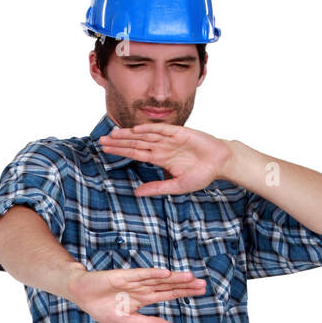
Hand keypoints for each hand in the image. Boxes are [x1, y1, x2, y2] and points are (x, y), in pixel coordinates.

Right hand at [66, 264, 205, 322]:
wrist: (82, 294)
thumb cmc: (103, 308)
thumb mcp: (128, 320)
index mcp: (144, 298)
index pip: (169, 294)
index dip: (184, 292)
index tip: (201, 290)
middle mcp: (142, 288)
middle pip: (168, 285)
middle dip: (185, 284)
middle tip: (203, 283)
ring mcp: (134, 281)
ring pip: (158, 279)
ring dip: (174, 278)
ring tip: (191, 276)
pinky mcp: (122, 277)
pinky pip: (140, 275)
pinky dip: (153, 274)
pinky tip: (166, 273)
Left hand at [98, 123, 232, 196]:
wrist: (220, 163)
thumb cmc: (201, 174)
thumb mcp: (176, 186)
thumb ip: (157, 188)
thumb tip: (137, 193)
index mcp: (160, 159)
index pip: (136, 153)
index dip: (121, 151)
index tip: (106, 150)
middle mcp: (162, 147)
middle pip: (136, 143)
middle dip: (119, 142)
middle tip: (102, 141)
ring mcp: (170, 139)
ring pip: (145, 136)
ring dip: (129, 134)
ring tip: (113, 134)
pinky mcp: (180, 133)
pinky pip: (162, 130)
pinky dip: (150, 129)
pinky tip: (136, 129)